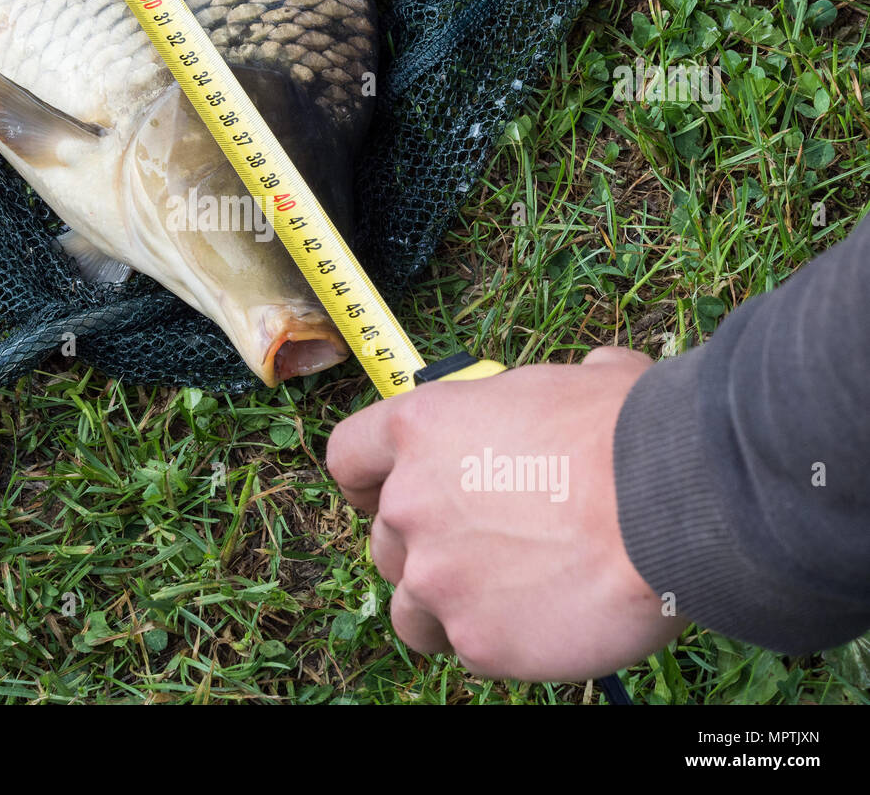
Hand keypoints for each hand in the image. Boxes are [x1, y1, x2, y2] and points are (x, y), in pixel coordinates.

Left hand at [326, 347, 686, 681]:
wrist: (673, 504)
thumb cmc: (629, 431)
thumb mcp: (576, 377)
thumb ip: (544, 394)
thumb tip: (592, 373)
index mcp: (420, 428)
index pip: (348, 457)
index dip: (366, 483)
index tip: (384, 497)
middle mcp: (409, 502)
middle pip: (384, 540)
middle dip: (422, 547)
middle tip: (481, 550)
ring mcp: (435, 577)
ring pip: (412, 609)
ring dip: (446, 604)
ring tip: (508, 597)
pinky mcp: (475, 640)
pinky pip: (469, 648)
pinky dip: (500, 641)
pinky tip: (547, 620)